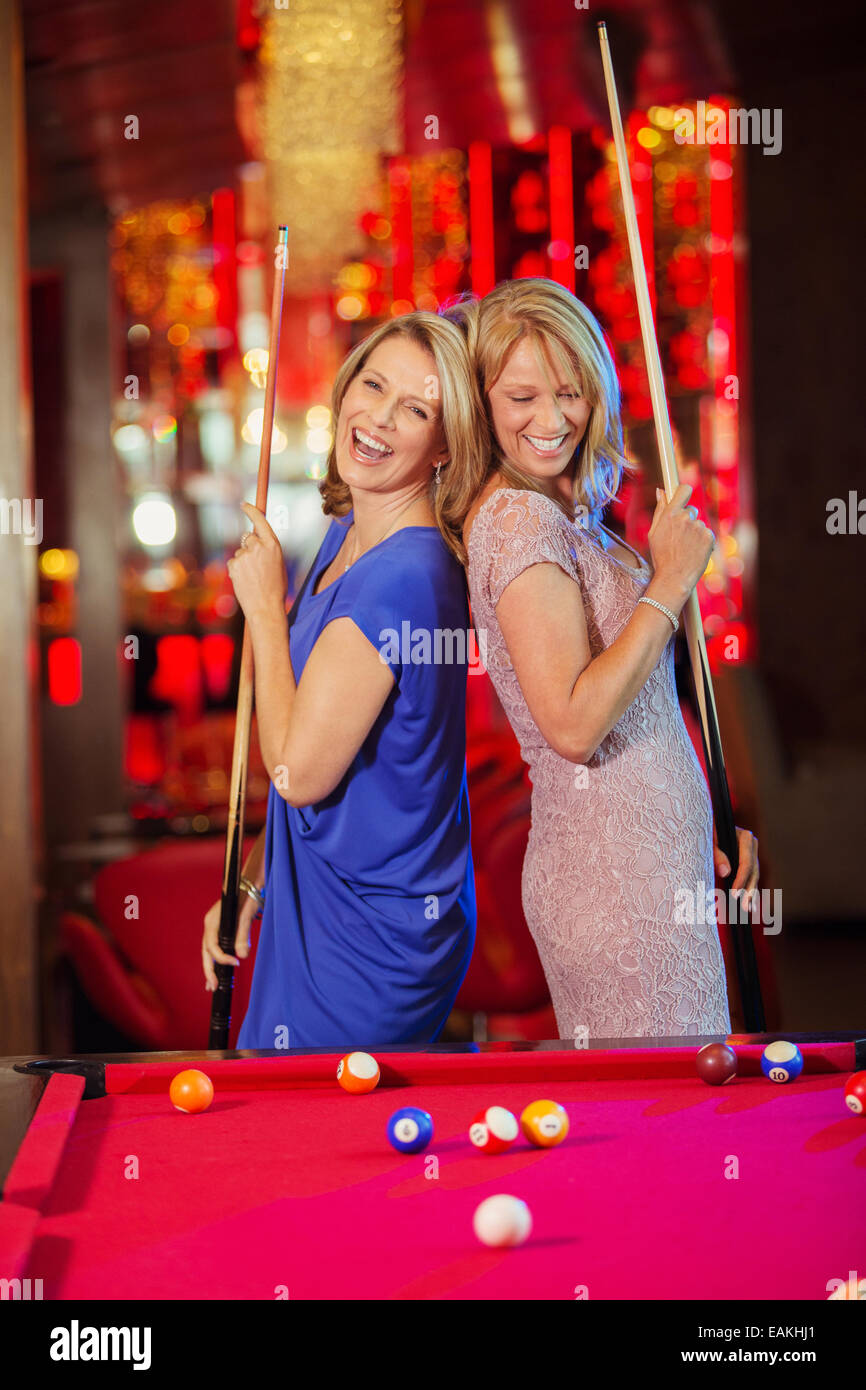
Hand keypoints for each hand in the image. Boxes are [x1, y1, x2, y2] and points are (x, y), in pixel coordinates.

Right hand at [201, 889, 258, 990]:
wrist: (250, 885)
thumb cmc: (247, 898)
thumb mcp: (246, 917)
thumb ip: (242, 936)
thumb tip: (241, 956)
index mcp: (212, 922)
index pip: (212, 946)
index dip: (222, 957)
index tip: (236, 963)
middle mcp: (210, 926)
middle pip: (206, 952)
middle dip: (208, 970)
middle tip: (212, 987)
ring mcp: (214, 928)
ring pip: (209, 952)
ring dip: (211, 968)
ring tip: (212, 986)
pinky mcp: (221, 930)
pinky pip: (216, 948)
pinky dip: (217, 960)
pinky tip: (218, 972)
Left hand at [226, 503, 286, 621]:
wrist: (266, 607)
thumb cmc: (275, 588)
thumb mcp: (278, 564)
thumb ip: (267, 550)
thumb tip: (255, 541)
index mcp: (273, 545)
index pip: (260, 520)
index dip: (251, 510)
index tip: (244, 504)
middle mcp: (258, 546)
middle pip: (248, 538)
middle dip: (248, 547)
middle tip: (255, 564)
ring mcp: (245, 555)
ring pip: (240, 553)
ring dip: (243, 562)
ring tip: (253, 578)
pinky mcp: (234, 564)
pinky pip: (233, 563)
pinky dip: (237, 570)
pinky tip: (245, 581)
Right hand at [647, 484, 714, 602]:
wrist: (674, 578)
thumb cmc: (661, 556)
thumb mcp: (654, 533)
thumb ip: (659, 510)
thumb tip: (661, 491)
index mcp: (670, 514)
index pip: (683, 489)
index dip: (684, 491)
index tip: (682, 496)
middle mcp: (685, 517)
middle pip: (691, 510)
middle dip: (686, 520)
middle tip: (679, 538)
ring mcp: (698, 527)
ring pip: (698, 524)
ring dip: (694, 533)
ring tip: (685, 549)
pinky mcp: (709, 537)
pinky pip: (707, 534)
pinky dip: (703, 542)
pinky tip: (694, 552)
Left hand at [713, 823, 759, 908]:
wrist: (708, 822)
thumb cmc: (705, 828)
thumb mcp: (708, 838)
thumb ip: (716, 854)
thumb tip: (725, 872)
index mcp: (746, 837)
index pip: (746, 863)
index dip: (741, 880)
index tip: (734, 895)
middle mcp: (752, 845)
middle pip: (753, 872)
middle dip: (748, 890)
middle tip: (743, 907)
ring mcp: (752, 852)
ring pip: (754, 876)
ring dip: (752, 893)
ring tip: (748, 909)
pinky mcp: (748, 859)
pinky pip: (751, 876)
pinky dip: (750, 890)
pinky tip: (751, 905)